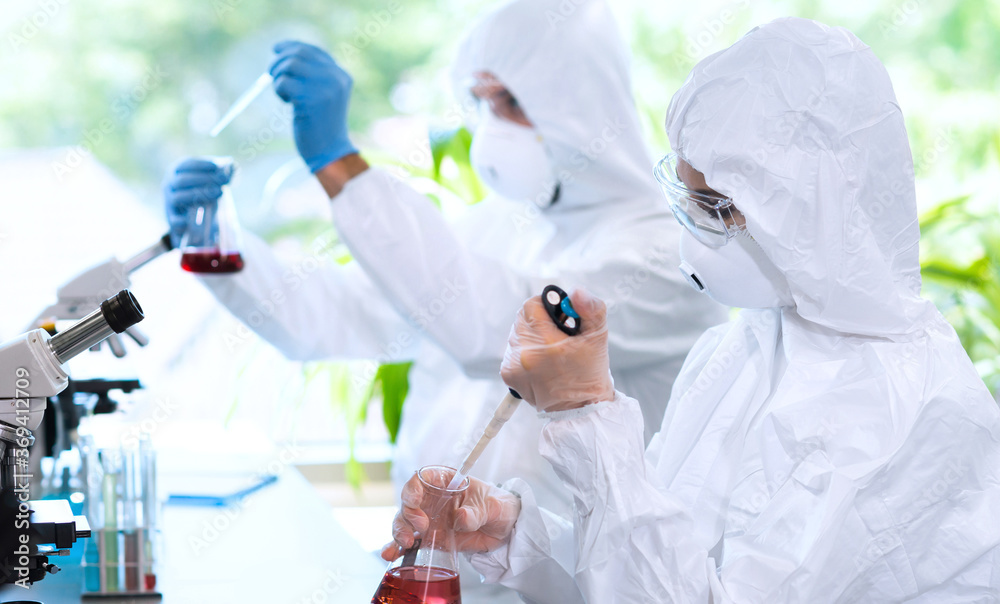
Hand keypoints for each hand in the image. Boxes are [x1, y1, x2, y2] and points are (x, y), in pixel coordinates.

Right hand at [163, 158, 232, 247]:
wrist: (188, 211)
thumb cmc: (200, 188)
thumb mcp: (208, 178)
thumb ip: (218, 172)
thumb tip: (232, 166)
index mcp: (176, 170)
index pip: (186, 165)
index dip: (201, 165)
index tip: (216, 167)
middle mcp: (169, 184)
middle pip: (182, 180)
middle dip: (204, 179)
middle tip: (223, 181)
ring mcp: (169, 200)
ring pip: (178, 198)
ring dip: (197, 195)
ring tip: (219, 192)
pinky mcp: (172, 217)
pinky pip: (173, 220)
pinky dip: (180, 221)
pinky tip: (189, 221)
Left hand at [270, 40, 357, 172]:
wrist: (331, 152)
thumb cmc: (322, 127)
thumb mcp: (325, 97)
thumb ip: (314, 77)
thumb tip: (285, 57)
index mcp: (342, 75)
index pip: (313, 51)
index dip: (292, 46)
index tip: (277, 49)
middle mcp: (336, 78)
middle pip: (299, 54)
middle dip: (279, 62)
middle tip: (271, 74)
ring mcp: (324, 88)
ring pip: (289, 65)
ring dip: (278, 77)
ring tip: (283, 94)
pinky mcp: (310, 99)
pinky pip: (283, 83)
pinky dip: (279, 91)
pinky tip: (287, 103)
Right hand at [381, 472, 520, 559]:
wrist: (506, 530)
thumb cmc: (498, 507)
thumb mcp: (492, 506)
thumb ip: (476, 512)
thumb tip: (461, 518)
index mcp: (446, 482)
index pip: (422, 478)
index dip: (413, 487)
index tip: (414, 500)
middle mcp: (432, 499)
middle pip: (408, 502)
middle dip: (408, 514)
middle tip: (421, 527)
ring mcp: (429, 519)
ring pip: (404, 522)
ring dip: (400, 532)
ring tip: (406, 544)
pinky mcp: (430, 538)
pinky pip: (409, 543)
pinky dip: (397, 548)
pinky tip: (390, 554)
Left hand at [501, 289, 614, 411]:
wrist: (581, 409)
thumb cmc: (590, 374)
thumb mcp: (598, 338)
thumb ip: (590, 309)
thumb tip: (576, 292)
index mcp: (545, 344)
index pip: (531, 305)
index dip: (547, 306)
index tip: (561, 316)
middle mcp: (524, 355)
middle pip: (522, 317)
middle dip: (540, 320)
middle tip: (558, 333)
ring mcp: (514, 367)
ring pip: (517, 332)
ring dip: (532, 334)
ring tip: (551, 348)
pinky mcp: (509, 375)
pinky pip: (513, 349)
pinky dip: (525, 350)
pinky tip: (542, 359)